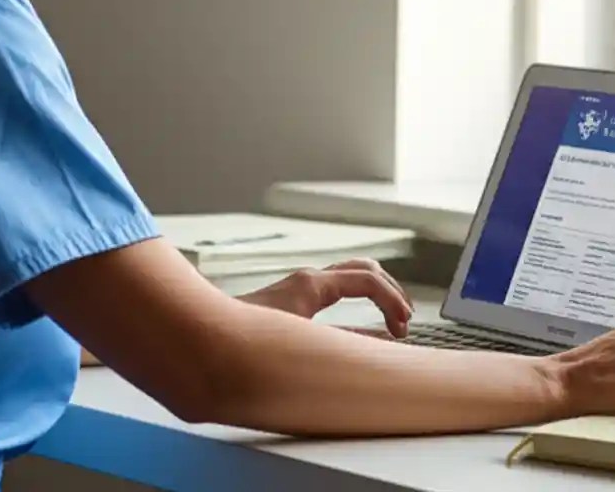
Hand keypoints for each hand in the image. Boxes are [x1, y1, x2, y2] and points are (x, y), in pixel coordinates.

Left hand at [236, 259, 413, 336]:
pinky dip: (360, 303)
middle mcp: (309, 279)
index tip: (402, 328)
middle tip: (405, 319)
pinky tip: (367, 329)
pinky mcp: (296, 299)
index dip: (393, 300)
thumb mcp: (303, 343)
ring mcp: (302, 286)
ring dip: (378, 293)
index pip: (368, 279)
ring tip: (395, 320)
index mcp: (312, 284)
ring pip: (353, 275)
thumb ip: (344, 344)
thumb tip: (379, 345)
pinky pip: (339, 291)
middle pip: (365, 269)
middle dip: (391, 291)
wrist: (209, 338)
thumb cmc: (248, 340)